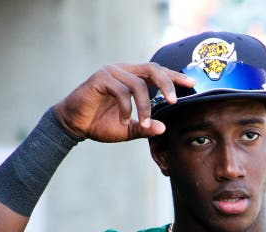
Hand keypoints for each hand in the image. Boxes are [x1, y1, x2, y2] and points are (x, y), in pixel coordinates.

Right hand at [52, 62, 194, 141]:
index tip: (192, 84)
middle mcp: (123, 70)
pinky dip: (127, 107)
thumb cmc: (100, 124)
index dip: (175, 77)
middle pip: (153, 69)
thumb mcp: (128, 129)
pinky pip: (121, 90)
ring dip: (144, 105)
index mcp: (132, 78)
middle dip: (167, 83)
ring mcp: (111, 72)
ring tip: (143, 122)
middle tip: (174, 101)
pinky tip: (124, 120)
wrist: (73, 125)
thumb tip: (163, 128)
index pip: (158, 72)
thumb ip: (145, 127)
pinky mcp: (100, 78)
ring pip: (138, 84)